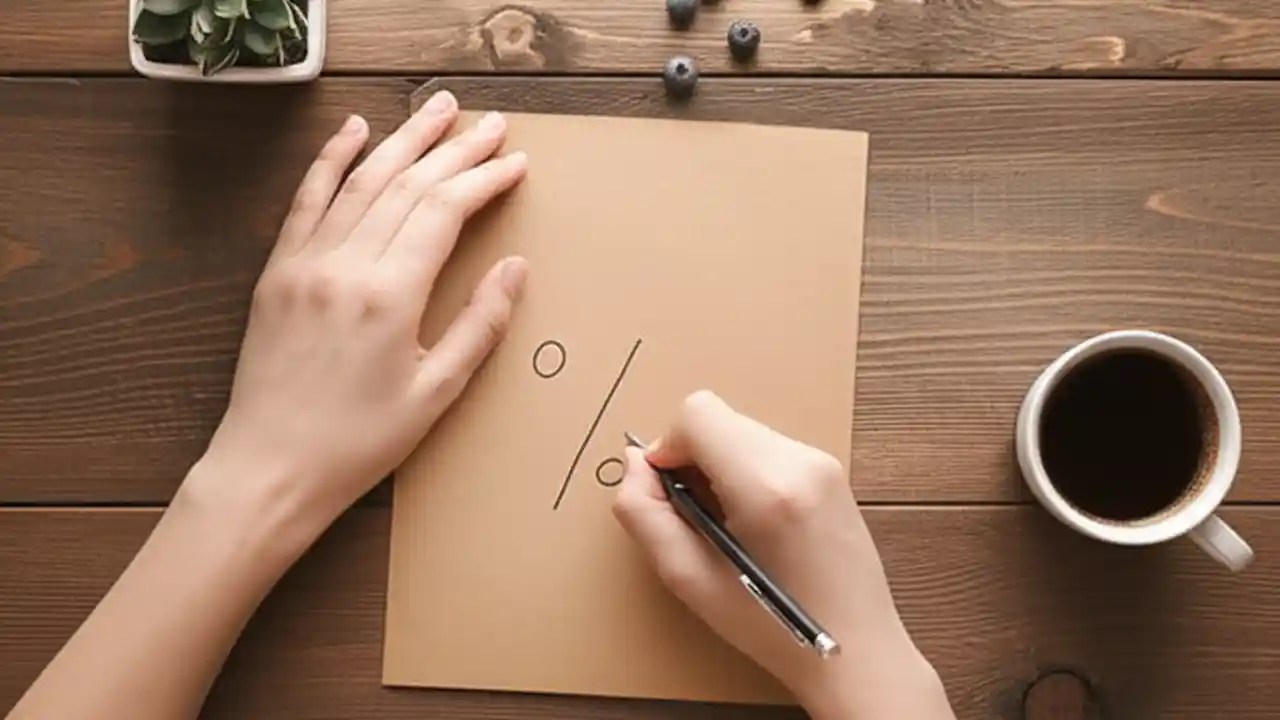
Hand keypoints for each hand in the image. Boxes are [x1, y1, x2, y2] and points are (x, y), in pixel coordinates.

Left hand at [194, 91, 528, 539]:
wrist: (270, 469)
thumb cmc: (359, 442)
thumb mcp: (436, 393)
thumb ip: (479, 325)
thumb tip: (514, 267)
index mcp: (390, 295)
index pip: (444, 211)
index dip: (482, 179)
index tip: (515, 162)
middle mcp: (346, 264)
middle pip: (408, 185)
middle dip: (455, 149)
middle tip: (492, 123)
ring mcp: (306, 262)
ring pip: (362, 180)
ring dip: (403, 140)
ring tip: (437, 109)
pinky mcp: (278, 271)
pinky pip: (307, 199)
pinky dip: (331, 159)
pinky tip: (354, 130)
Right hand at [613, 391, 953, 719]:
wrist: (856, 651)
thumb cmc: (773, 628)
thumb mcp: (688, 578)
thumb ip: (645, 513)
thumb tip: (635, 463)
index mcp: (766, 485)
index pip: (698, 414)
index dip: (668, 447)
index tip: (669, 492)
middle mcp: (800, 461)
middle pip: (719, 419)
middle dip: (693, 458)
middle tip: (697, 517)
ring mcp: (824, 462)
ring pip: (743, 432)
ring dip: (720, 467)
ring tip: (728, 527)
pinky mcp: (834, 471)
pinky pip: (769, 449)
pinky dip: (746, 473)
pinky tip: (755, 525)